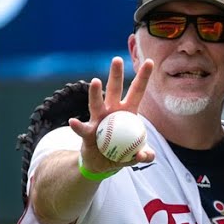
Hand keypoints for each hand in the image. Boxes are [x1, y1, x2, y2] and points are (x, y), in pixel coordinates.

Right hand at [68, 56, 154, 173]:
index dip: (143, 77)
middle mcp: (111, 111)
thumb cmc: (121, 152)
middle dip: (116, 75)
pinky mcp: (87, 132)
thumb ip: (145, 155)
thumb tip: (146, 156)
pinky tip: (73, 122)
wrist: (101, 163)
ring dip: (96, 93)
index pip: (137, 91)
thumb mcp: (136, 155)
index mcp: (127, 112)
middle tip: (116, 59)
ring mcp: (97, 120)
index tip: (149, 61)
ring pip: (96, 104)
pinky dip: (78, 126)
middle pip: (114, 90)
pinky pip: (82, 128)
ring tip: (96, 82)